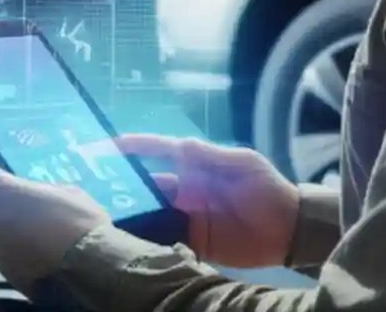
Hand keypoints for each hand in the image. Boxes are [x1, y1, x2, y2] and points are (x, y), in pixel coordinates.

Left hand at [0, 137, 110, 295]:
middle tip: (39, 206)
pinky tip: (52, 253)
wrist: (89, 268)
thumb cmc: (79, 221)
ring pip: (7, 235)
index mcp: (4, 195)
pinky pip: (16, 256)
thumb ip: (44, 192)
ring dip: (22, 231)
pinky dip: (29, 252)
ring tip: (52, 234)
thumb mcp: (68, 192)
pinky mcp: (10, 275)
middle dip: (14, 206)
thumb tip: (41, 199)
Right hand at [106, 134, 300, 268]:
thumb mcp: (243, 164)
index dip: (136, 147)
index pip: (160, 152)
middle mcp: (187, 190)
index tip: (109, 145)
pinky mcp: (195, 242)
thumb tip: (179, 143)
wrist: (289, 228)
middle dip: (124, 185)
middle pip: (148, 186)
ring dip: (133, 214)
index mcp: (197, 167)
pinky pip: (166, 240)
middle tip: (96, 188)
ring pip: (152, 213)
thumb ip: (211, 156)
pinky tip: (131, 242)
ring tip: (105, 218)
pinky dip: (150, 240)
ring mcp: (188, 217)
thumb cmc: (267, 188)